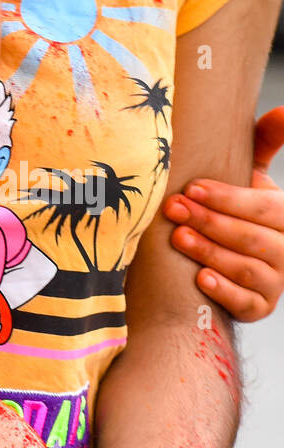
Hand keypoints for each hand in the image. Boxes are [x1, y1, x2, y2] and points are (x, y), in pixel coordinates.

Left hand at [163, 106, 283, 320]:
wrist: (227, 250)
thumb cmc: (236, 205)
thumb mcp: (249, 172)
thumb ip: (264, 141)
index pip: (264, 208)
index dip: (229, 198)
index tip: (192, 188)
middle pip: (254, 239)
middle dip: (211, 223)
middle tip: (174, 208)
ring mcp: (275, 281)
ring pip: (247, 270)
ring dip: (211, 253)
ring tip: (178, 237)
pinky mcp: (259, 306)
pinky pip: (247, 304)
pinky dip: (224, 292)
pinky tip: (200, 280)